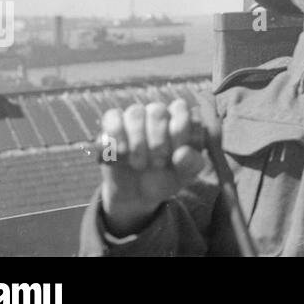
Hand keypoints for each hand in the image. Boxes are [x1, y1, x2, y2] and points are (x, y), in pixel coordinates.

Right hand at [98, 99, 205, 236]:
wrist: (137, 195)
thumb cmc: (166, 178)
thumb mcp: (184, 175)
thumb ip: (191, 164)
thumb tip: (182, 153)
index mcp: (179, 119)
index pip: (180, 108)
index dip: (179, 130)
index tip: (176, 155)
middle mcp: (158, 113)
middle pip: (157, 110)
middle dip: (157, 140)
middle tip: (157, 164)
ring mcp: (134, 118)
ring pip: (135, 112)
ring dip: (137, 141)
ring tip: (139, 164)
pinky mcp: (112, 127)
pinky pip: (111, 117)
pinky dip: (115, 137)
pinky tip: (120, 155)